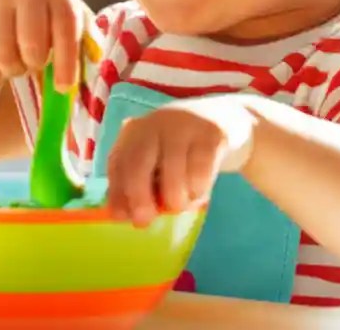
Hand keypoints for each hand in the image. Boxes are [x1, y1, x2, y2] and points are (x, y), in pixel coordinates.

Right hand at [0, 0, 87, 89]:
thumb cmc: (48, 21)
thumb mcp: (70, 26)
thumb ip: (84, 48)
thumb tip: (90, 75)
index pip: (65, 27)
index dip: (67, 61)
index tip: (64, 89)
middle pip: (31, 44)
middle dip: (34, 64)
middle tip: (34, 66)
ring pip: (3, 54)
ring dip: (11, 70)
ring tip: (16, 65)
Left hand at [106, 96, 255, 226]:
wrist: (221, 118)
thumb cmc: (179, 151)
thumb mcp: (154, 163)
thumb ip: (135, 187)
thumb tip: (120, 215)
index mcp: (135, 133)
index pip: (118, 162)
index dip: (118, 192)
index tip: (123, 218)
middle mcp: (155, 124)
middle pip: (138, 162)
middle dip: (139, 197)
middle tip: (146, 221)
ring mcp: (183, 126)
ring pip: (173, 173)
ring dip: (177, 200)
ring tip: (183, 203)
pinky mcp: (211, 133)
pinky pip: (201, 172)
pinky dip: (198, 191)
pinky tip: (199, 190)